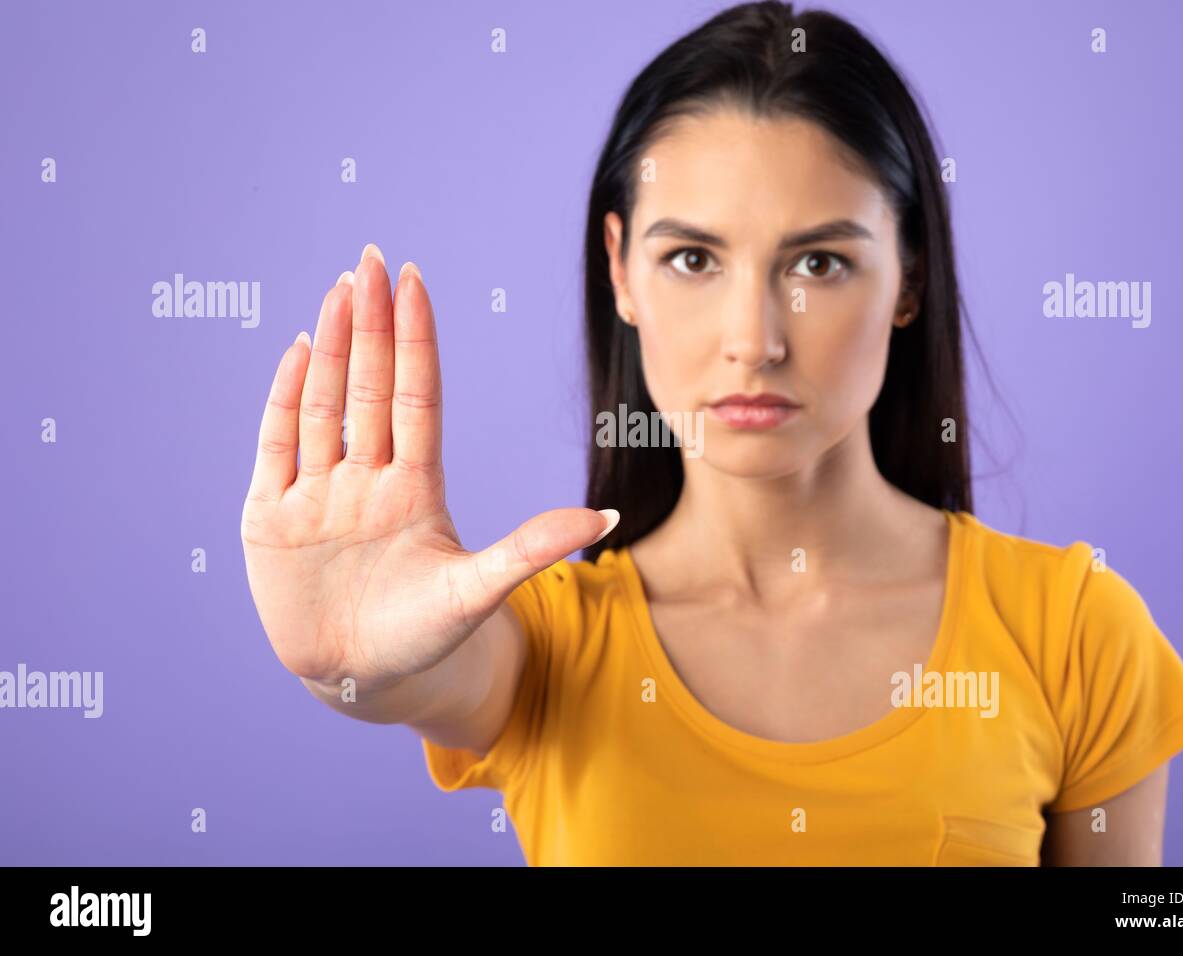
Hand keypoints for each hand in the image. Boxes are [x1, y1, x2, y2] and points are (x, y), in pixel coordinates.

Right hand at [240, 244, 616, 687]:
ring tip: (339, 290)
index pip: (416, 398)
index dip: (416, 341)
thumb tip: (608, 515)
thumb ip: (532, 548)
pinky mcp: (272, 520)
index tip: (415, 281)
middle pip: (369, 388)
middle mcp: (368, 479)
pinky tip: (298, 351)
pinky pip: (277, 447)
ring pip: (324, 405)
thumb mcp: (479, 591)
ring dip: (332, 349)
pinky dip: (283, 401)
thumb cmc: (427, 638)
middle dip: (371, 325)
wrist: (365, 681)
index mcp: (417, 488)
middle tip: (370, 259)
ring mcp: (319, 495)